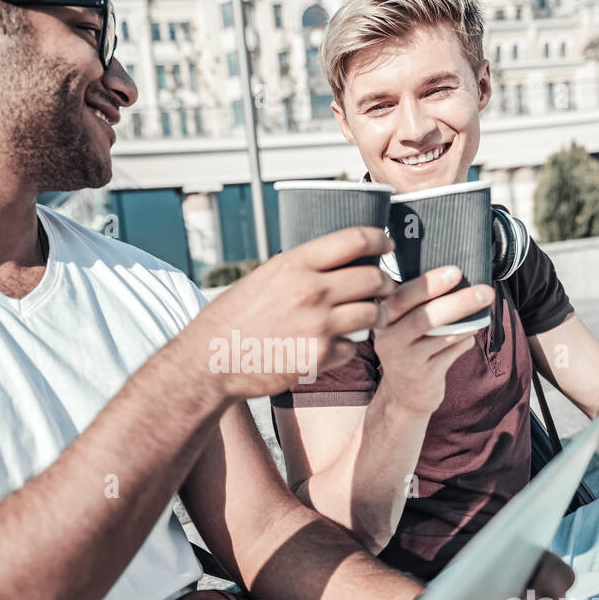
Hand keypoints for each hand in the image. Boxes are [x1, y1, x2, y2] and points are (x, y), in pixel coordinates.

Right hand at [183, 227, 395, 399]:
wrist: (211, 360)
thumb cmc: (233, 317)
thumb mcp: (265, 277)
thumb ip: (300, 269)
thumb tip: (336, 260)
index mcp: (295, 264)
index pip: (356, 239)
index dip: (380, 239)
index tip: (387, 244)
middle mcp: (311, 291)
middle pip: (373, 278)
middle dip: (385, 282)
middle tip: (385, 287)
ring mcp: (318, 325)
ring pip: (372, 314)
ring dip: (375, 315)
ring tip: (370, 316)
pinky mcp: (319, 356)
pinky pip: (353, 347)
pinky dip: (349, 347)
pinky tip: (335, 345)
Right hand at [373, 266, 495, 415]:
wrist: (403, 395)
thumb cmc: (409, 350)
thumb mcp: (404, 327)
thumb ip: (421, 306)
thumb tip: (460, 283)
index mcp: (383, 319)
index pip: (402, 297)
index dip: (428, 284)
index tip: (455, 271)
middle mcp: (389, 340)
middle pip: (422, 318)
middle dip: (457, 302)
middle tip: (484, 291)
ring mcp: (405, 361)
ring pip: (441, 337)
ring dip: (467, 321)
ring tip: (484, 310)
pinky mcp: (423, 377)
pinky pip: (451, 353)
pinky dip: (464, 340)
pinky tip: (470, 334)